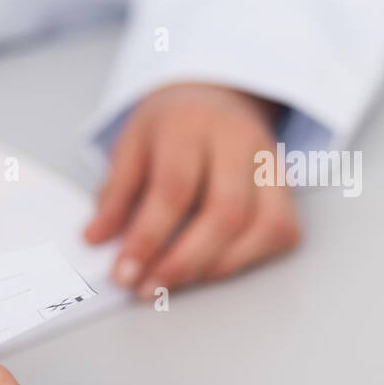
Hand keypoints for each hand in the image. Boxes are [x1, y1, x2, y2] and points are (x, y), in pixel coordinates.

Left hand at [85, 83, 300, 296]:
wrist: (216, 96)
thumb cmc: (171, 125)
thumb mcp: (132, 143)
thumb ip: (115, 192)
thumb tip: (96, 238)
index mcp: (190, 124)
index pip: (174, 187)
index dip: (148, 237)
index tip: (124, 272)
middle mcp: (238, 140)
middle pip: (224, 211)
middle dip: (184, 262)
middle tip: (149, 288)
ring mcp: (270, 161)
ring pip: (261, 226)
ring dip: (215, 267)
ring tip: (173, 283)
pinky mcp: (287, 185)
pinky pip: (281, 231)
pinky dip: (247, 259)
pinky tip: (210, 268)